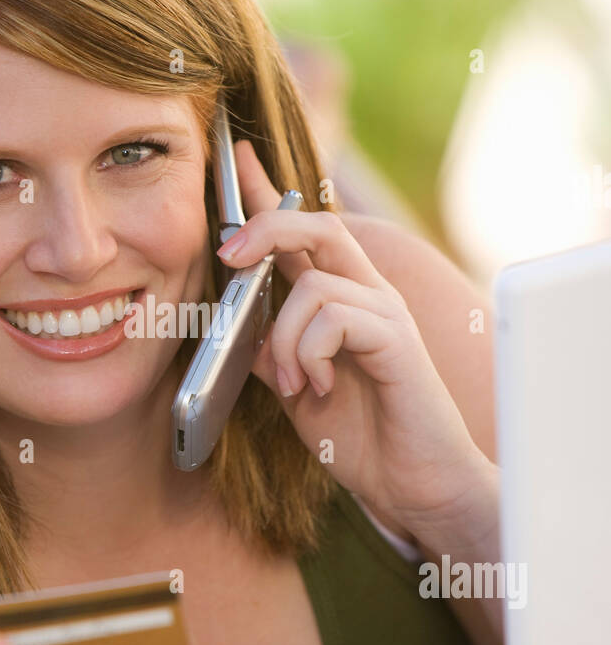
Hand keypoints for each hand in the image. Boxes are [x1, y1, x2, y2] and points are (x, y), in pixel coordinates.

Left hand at [217, 140, 489, 535]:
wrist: (416, 487)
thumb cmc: (364, 438)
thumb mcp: (297, 390)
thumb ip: (272, 351)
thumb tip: (236, 324)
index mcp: (342, 301)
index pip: (303, 233)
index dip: (267, 194)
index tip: (237, 157)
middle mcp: (368, 295)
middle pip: (317, 226)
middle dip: (265, 228)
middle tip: (228, 256)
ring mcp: (386, 314)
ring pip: (313, 288)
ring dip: (284, 342)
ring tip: (295, 385)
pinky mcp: (397, 340)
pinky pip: (335, 318)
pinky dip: (310, 355)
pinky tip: (318, 388)